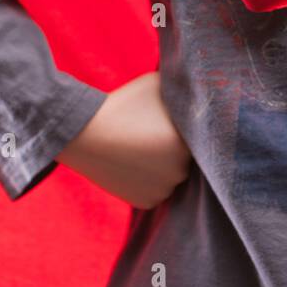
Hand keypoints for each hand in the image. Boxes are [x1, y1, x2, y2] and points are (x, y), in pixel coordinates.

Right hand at [57, 71, 193, 209]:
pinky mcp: (147, 203)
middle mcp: (180, 170)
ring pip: (173, 174)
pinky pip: (157, 189)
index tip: (169, 120)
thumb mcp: (158, 84)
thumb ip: (184, 88)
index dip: (184, 126)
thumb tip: (203, 86)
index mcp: (186, 142)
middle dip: (174, 146)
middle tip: (153, 132)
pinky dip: (150, 179)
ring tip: (141, 146)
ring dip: (164, 164)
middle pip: (187, 157)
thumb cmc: (122, 104)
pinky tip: (135, 162)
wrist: (83, 134)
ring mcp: (164, 190)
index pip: (200, 135)